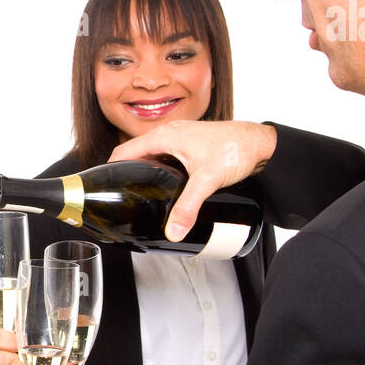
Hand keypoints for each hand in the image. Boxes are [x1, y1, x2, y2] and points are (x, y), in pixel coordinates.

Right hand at [109, 120, 276, 240]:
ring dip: (144, 171)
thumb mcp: (206, 181)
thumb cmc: (235, 149)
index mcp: (164, 136)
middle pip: (135, 154)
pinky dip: (159, 169)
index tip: (104, 186)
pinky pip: (165, 156)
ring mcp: (180, 138)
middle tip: (122, 195)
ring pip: (151, 155)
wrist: (260, 143)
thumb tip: (172, 231)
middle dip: (126, 173)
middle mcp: (169, 134)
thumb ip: (187, 208)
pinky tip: (165, 186)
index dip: (110, 169)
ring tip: (140, 193)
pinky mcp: (190, 145)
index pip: (124, 151)